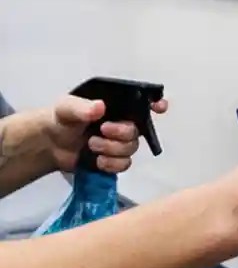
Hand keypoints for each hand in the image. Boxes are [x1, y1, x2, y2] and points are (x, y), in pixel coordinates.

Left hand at [47, 95, 169, 173]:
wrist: (49, 144)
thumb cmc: (60, 119)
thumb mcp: (66, 107)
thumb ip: (81, 107)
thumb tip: (99, 107)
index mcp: (116, 107)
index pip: (143, 103)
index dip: (156, 105)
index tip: (158, 107)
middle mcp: (123, 123)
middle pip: (139, 130)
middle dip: (121, 133)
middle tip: (102, 130)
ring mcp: (120, 143)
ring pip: (132, 149)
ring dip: (112, 149)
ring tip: (91, 145)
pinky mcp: (115, 160)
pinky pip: (125, 164)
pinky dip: (111, 163)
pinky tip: (97, 160)